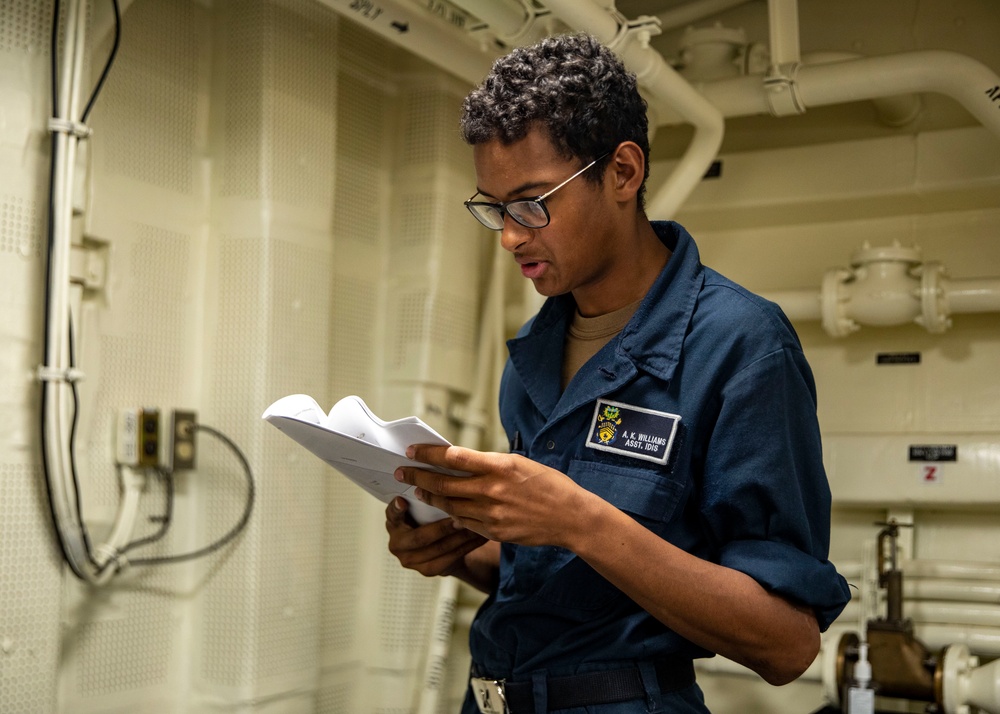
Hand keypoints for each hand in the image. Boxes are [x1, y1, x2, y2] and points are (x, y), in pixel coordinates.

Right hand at [385, 496, 487, 578]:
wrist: (439, 546)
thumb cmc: (430, 517)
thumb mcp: (422, 506)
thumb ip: (424, 495)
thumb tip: (435, 471)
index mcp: (393, 523)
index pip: (393, 515)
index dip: (396, 510)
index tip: (403, 501)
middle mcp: (397, 544)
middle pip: (421, 537)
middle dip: (443, 527)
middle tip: (461, 516)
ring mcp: (411, 560)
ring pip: (439, 548)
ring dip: (461, 536)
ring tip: (477, 524)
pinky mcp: (428, 570)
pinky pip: (450, 558)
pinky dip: (468, 546)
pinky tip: (481, 536)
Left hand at [394, 444, 592, 546]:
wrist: (571, 517)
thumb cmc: (549, 485)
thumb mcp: (521, 463)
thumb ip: (490, 464)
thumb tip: (461, 461)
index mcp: (499, 466)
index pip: (453, 457)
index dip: (428, 454)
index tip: (412, 451)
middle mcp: (492, 489)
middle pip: (444, 483)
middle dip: (418, 477)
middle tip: (403, 473)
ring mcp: (491, 513)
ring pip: (449, 505)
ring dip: (431, 497)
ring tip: (419, 491)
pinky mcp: (494, 531)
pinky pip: (464, 522)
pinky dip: (452, 514)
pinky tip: (445, 509)